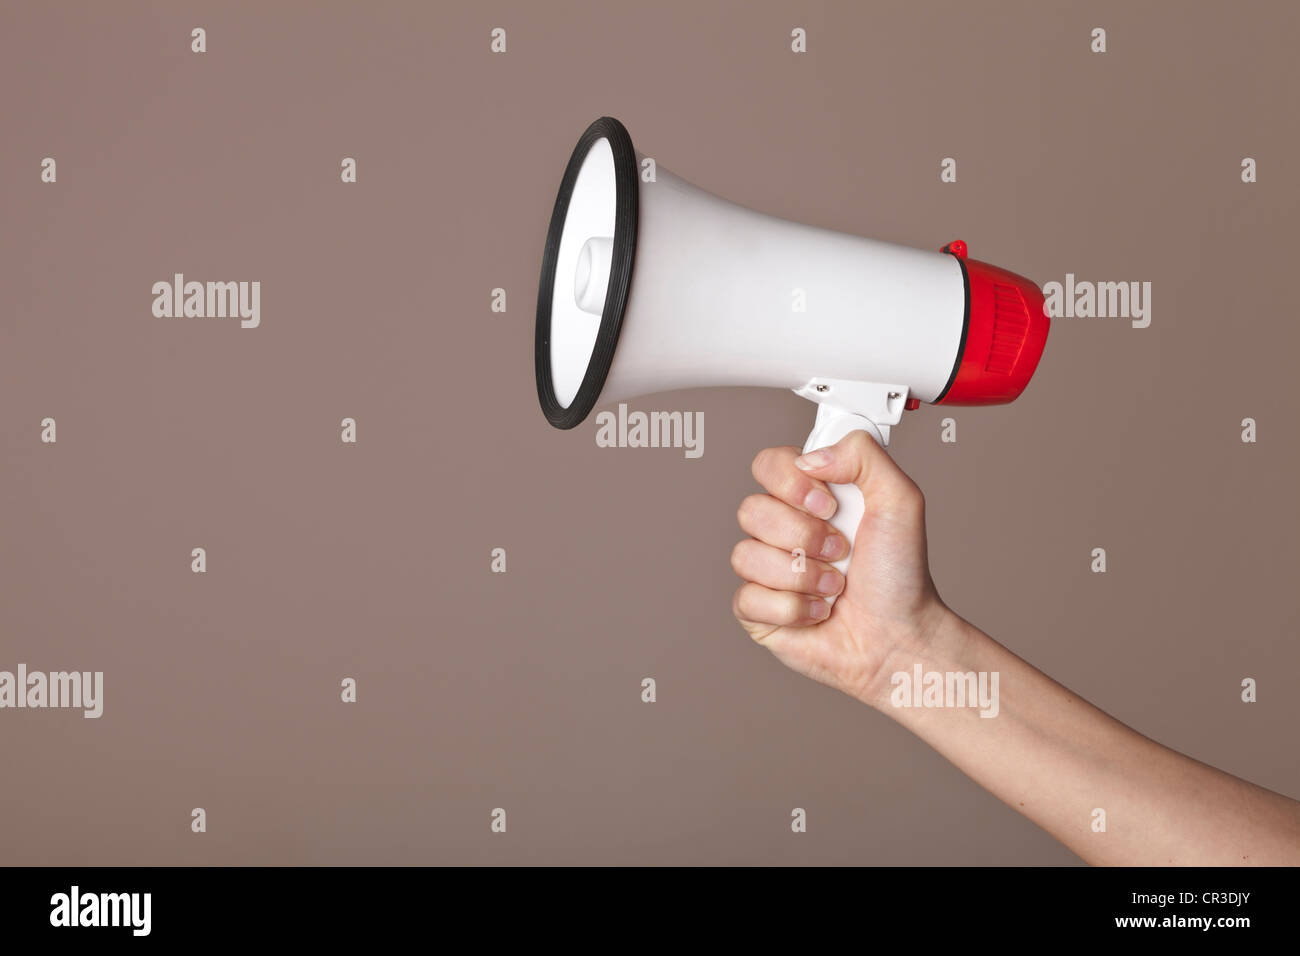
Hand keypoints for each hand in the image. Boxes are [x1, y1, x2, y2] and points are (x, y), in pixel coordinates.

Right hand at [731, 431, 948, 702]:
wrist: (899, 636)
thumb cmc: (900, 576)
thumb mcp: (901, 501)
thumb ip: (863, 456)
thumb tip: (811, 457)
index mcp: (809, 496)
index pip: (767, 465)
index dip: (790, 483)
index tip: (829, 504)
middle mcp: (783, 529)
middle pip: (751, 510)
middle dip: (803, 536)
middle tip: (841, 551)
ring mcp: (766, 570)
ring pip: (746, 556)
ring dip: (802, 576)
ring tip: (834, 586)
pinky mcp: (757, 611)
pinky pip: (748, 598)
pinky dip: (792, 609)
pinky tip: (818, 611)